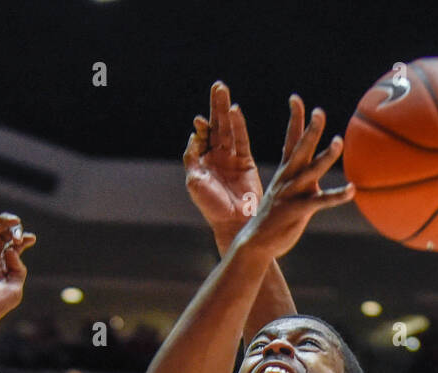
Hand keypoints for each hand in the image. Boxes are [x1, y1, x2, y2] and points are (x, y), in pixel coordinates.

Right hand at [0, 214, 36, 330]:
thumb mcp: (14, 291)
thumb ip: (18, 270)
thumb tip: (12, 249)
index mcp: (2, 270)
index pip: (13, 249)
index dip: (22, 240)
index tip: (31, 239)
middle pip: (2, 237)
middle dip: (13, 230)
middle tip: (19, 232)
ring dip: (1, 224)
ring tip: (11, 225)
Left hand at [185, 81, 261, 244]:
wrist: (234, 222)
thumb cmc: (211, 206)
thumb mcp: (195, 182)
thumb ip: (192, 158)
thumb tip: (194, 135)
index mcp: (201, 163)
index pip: (200, 138)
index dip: (201, 128)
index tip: (201, 122)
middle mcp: (215, 157)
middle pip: (215, 126)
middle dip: (215, 107)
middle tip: (218, 86)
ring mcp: (231, 158)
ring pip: (228, 129)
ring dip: (225, 110)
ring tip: (223, 90)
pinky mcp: (245, 161)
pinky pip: (242, 139)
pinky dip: (238, 125)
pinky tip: (235, 110)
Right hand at [237, 95, 354, 259]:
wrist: (256, 243)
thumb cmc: (274, 219)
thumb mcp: (288, 194)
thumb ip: (305, 180)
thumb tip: (318, 171)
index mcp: (285, 172)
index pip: (290, 140)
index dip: (294, 119)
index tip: (296, 98)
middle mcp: (287, 179)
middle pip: (300, 148)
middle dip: (310, 129)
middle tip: (319, 111)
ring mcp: (291, 194)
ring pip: (310, 171)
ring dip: (325, 156)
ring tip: (339, 142)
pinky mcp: (297, 211)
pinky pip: (320, 201)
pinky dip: (337, 196)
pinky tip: (352, 190)